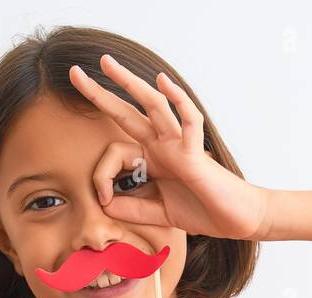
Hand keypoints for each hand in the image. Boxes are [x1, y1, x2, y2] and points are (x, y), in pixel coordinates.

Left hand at [69, 54, 272, 241]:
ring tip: (106, 63)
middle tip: (75, 73)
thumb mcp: (158, 214)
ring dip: (128, 83)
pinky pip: (188, 122)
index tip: (102, 198)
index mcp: (152, 159)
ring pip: (153, 105)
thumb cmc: (203, 211)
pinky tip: (163, 81)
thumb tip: (103, 203)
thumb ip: (132, 209)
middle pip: (128, 111)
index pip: (115, 151)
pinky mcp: (196, 153)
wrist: (236, 220)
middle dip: (101, 92)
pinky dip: (177, 100)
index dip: (101, 175)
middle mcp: (163, 145)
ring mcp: (179, 145)